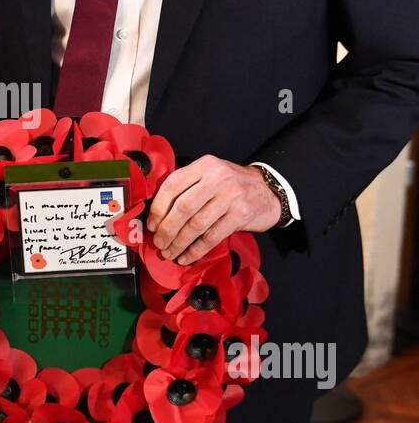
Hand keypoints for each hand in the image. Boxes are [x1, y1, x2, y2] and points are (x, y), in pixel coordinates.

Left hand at [146, 157, 281, 264]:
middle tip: (159, 243)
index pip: (173, 185)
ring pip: (196, 224)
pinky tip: (187, 256)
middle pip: (183, 207)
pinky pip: (212, 236)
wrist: (270, 191)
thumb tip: (158, 214)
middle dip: (167, 229)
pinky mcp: (241, 214)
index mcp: (205, 165)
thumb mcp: (211, 175)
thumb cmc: (233, 186)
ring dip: (179, 242)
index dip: (158, 208)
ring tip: (170, 252)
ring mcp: (231, 196)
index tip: (152, 224)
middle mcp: (217, 177)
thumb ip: (188, 187)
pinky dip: (196, 249)